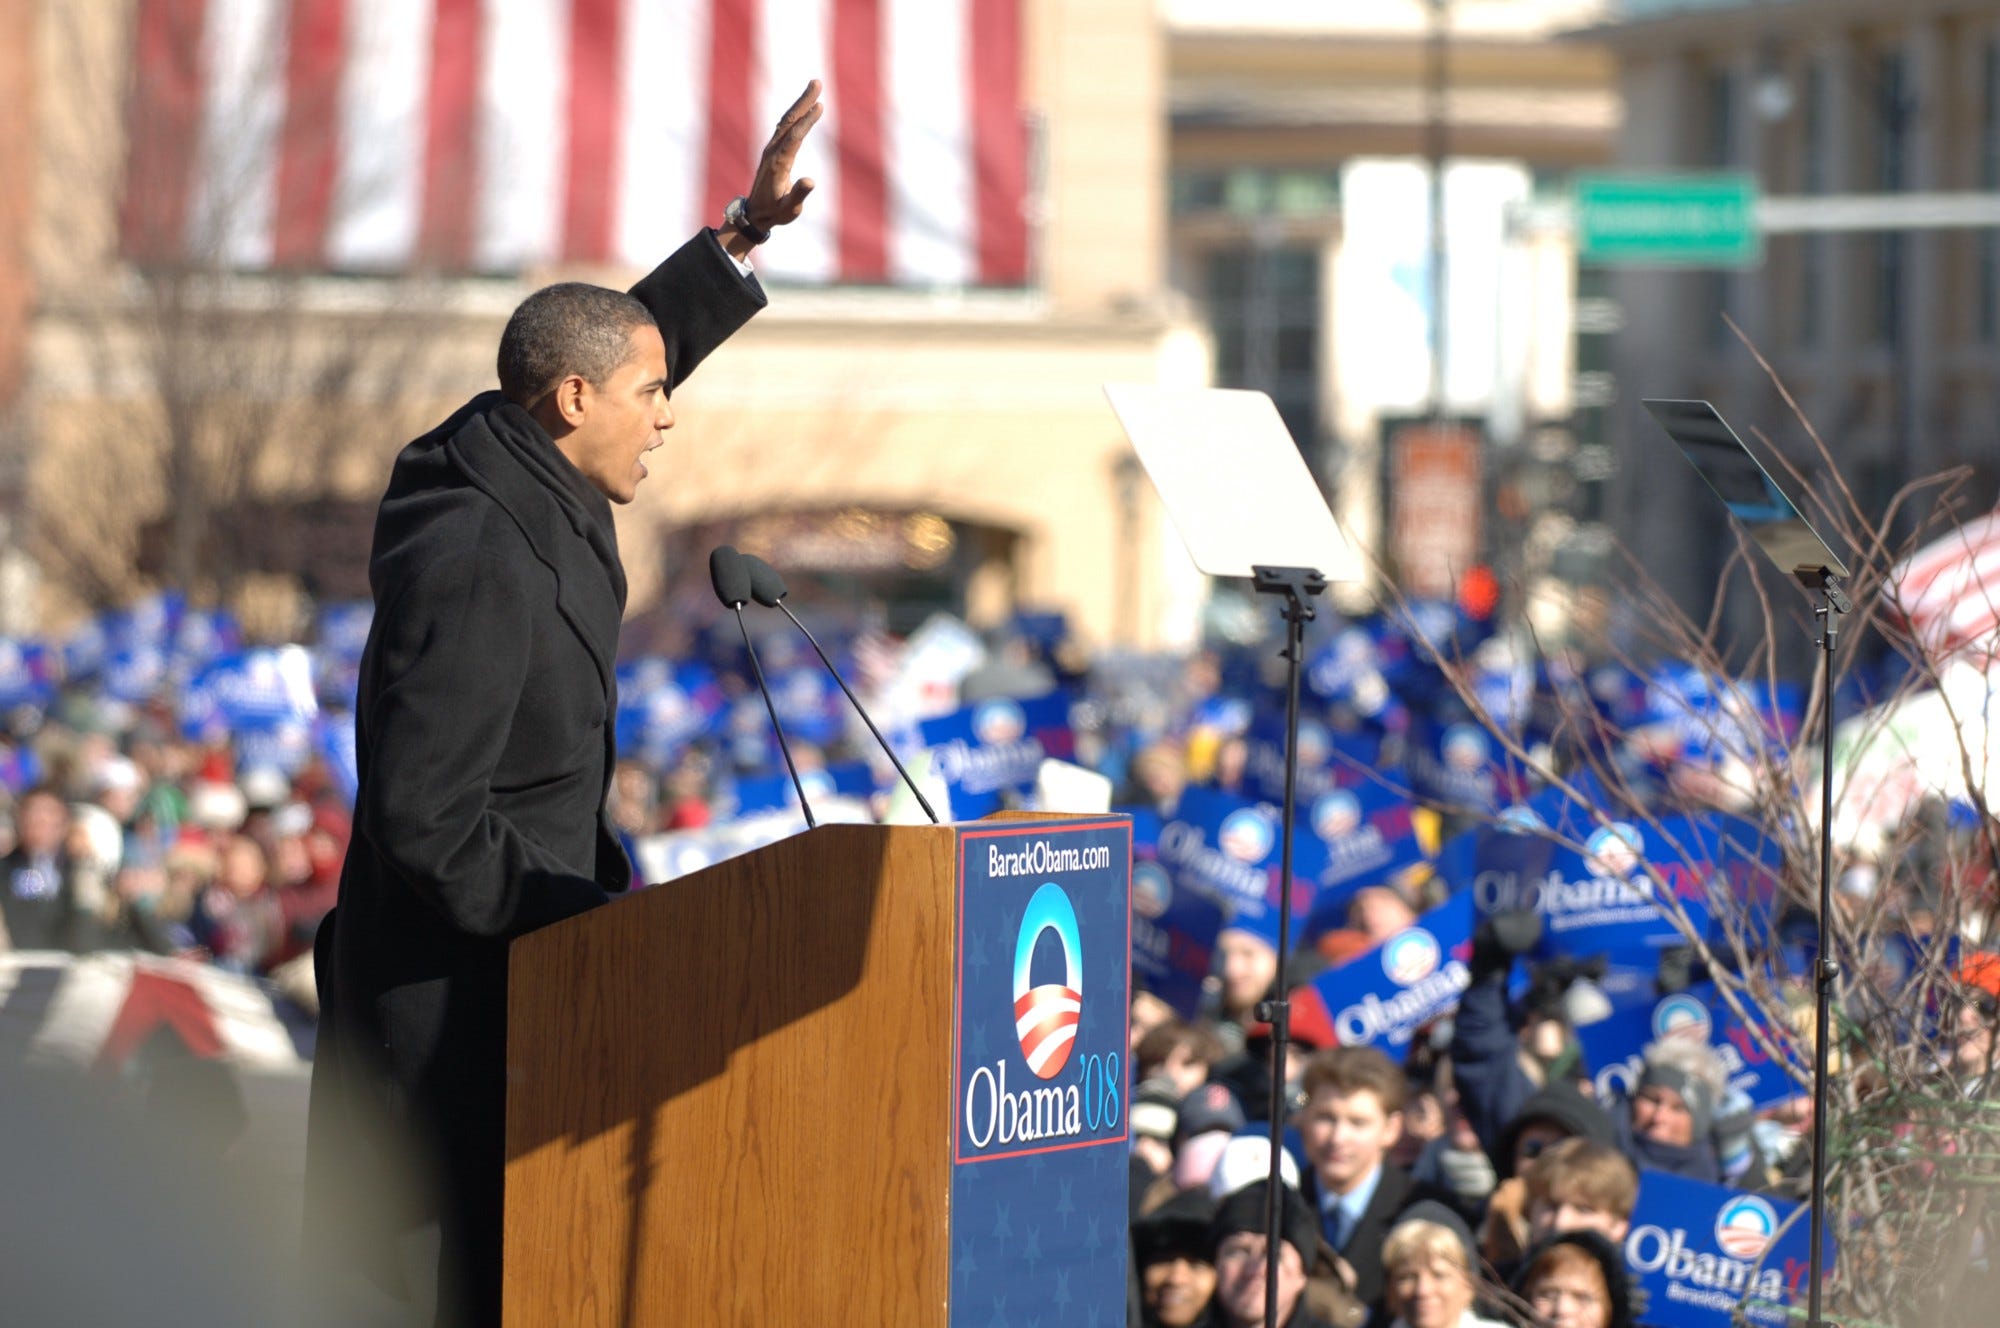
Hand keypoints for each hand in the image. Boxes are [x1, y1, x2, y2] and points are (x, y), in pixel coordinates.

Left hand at [732, 79, 823, 249]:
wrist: (755, 214)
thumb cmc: (775, 213)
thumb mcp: (789, 209)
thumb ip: (798, 194)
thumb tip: (810, 180)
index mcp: (779, 163)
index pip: (795, 137)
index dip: (807, 121)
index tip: (820, 105)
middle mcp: (773, 151)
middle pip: (789, 121)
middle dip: (803, 101)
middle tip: (817, 82)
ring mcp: (772, 149)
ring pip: (787, 120)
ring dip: (800, 102)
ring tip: (815, 87)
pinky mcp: (773, 149)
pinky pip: (785, 126)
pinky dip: (796, 113)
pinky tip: (804, 106)